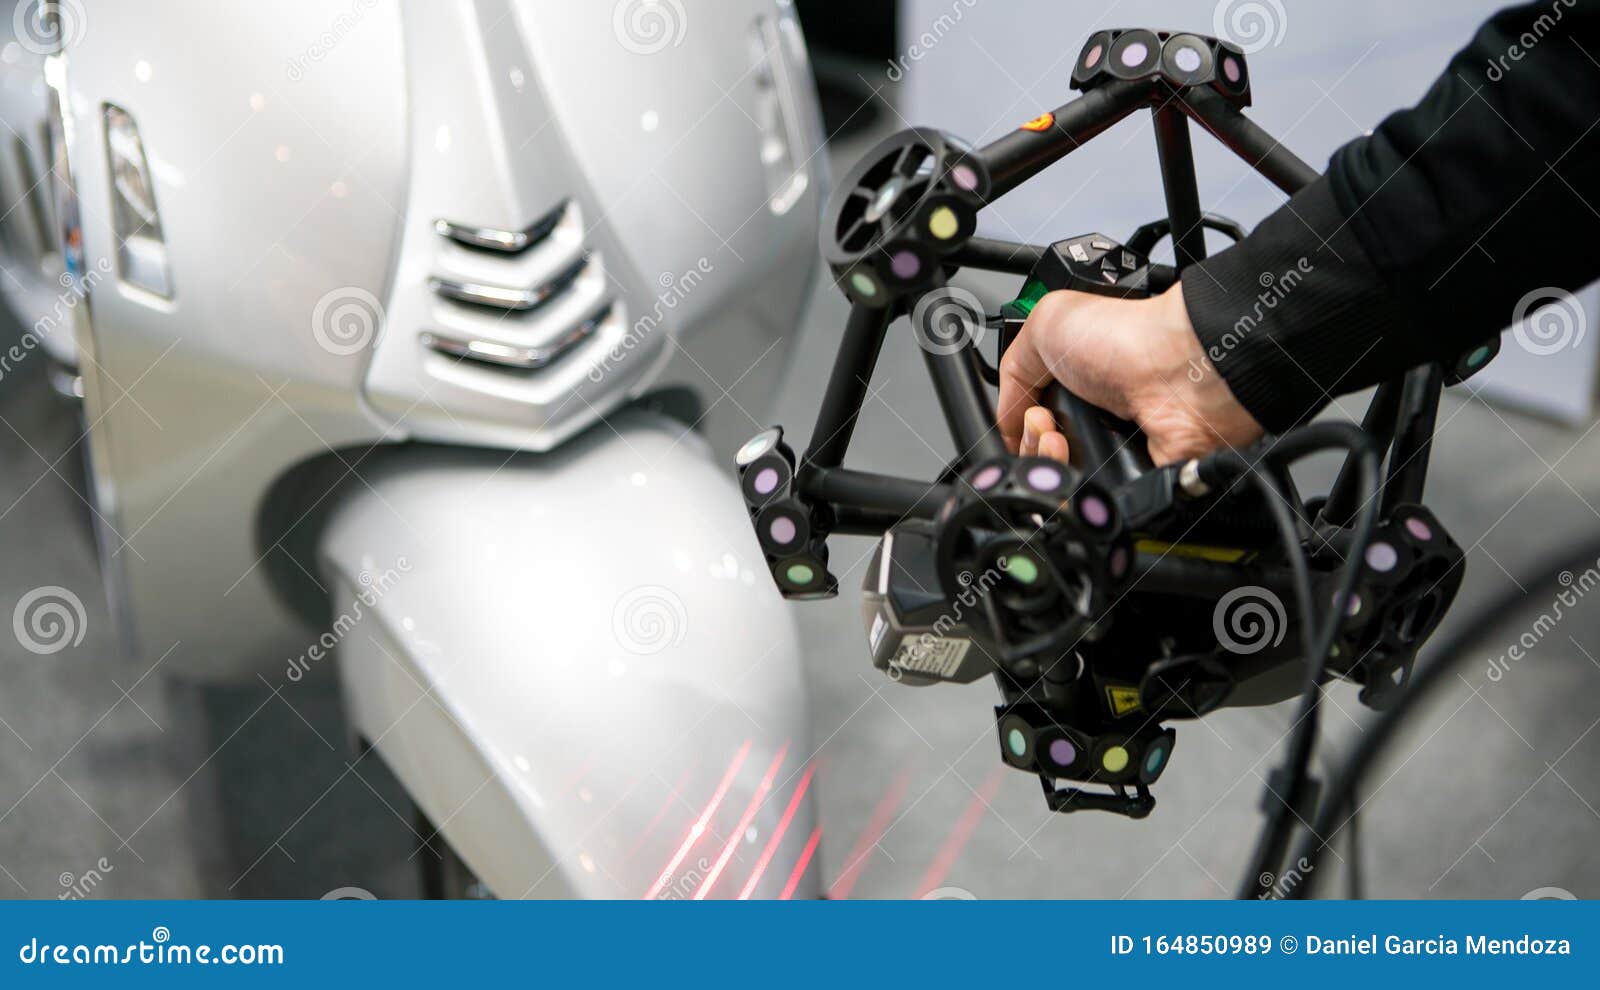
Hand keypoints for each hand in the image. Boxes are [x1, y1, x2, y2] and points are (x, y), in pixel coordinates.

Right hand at [997, 283, 1264, 465]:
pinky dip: (1067, 491)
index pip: (1028, 423)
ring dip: (1045, 462)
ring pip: (1055, 484)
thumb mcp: (1046, 325)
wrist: (1177, 370)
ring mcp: (1111, 455)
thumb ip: (1012, 373)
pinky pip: (1082, 504)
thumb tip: (1007, 423)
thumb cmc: (1126, 339)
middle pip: (1037, 457)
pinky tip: (1074, 461)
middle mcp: (1094, 421)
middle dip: (1029, 443)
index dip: (1017, 421)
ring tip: (1061, 439)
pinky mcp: (1127, 485)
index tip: (1027, 409)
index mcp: (1075, 384)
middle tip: (1046, 422)